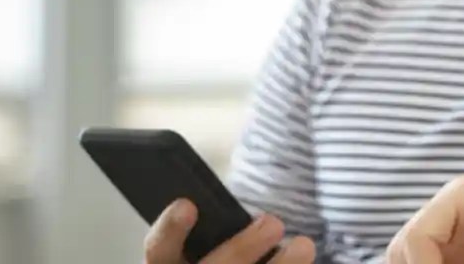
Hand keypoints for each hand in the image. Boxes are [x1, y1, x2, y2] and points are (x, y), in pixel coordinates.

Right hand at [144, 199, 316, 263]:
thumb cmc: (217, 257)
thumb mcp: (202, 246)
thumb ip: (215, 233)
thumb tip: (254, 213)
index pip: (158, 250)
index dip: (171, 229)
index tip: (188, 205)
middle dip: (241, 248)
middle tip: (273, 223)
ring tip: (303, 246)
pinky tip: (305, 262)